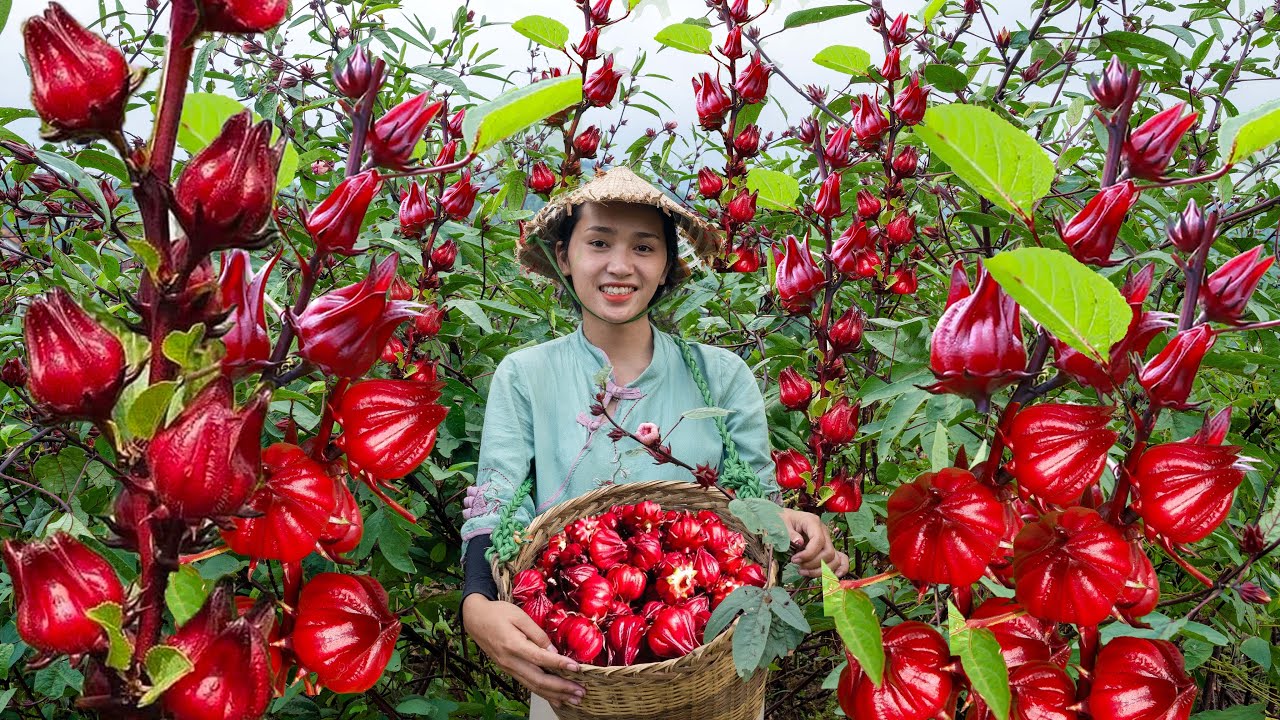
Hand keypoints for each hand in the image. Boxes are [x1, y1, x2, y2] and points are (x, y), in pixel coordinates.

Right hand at [462, 594, 585, 708]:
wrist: (475, 619)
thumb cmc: (498, 613)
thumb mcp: (519, 616)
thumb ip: (538, 633)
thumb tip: (553, 651)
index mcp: (513, 645)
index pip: (540, 659)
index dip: (560, 664)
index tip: (577, 668)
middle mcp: (510, 661)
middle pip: (538, 680)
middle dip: (562, 688)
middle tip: (580, 692)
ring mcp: (508, 668)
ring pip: (533, 686)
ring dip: (555, 695)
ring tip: (573, 699)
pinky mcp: (509, 670)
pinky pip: (528, 684)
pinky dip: (544, 692)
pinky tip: (556, 697)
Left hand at [781, 508, 848, 578]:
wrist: (784, 519)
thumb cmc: (783, 520)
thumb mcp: (782, 523)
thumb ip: (789, 533)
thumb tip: (799, 542)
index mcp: (813, 522)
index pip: (818, 540)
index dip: (808, 554)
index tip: (795, 560)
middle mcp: (824, 531)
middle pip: (828, 553)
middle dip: (813, 564)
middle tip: (798, 566)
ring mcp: (827, 540)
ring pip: (834, 560)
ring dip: (820, 570)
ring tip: (804, 571)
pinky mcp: (827, 548)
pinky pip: (841, 559)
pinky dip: (840, 569)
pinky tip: (833, 577)